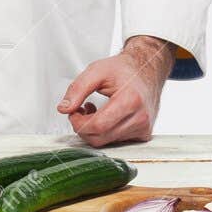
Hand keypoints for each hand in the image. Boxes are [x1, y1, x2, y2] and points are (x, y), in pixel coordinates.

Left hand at [56, 35, 175, 145]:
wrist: (147, 70)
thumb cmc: (123, 70)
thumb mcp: (96, 71)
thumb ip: (77, 89)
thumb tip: (64, 109)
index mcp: (131, 100)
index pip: (98, 126)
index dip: (79, 122)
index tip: (74, 112)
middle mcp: (140, 118)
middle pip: (100, 138)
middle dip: (83, 127)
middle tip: (80, 111)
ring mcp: (143, 128)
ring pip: (106, 142)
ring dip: (94, 130)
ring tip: (94, 111)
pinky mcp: (143, 134)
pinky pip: (116, 142)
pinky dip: (105, 133)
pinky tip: (106, 118)